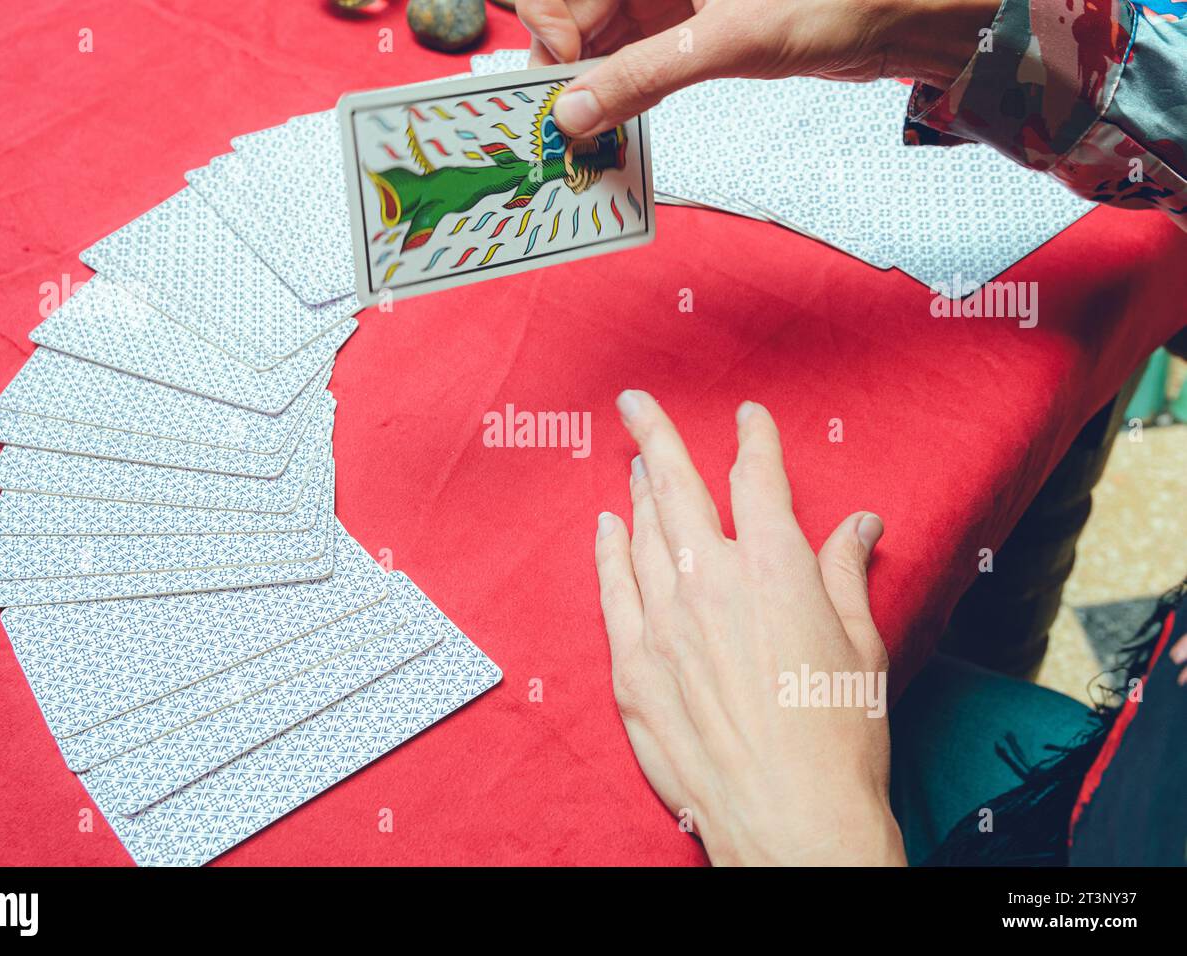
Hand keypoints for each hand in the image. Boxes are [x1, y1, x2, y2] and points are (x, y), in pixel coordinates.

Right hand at [518, 0, 999, 135]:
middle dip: (566, 69)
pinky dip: (622, 91)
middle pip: (578, 14)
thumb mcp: (726, 39)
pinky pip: (636, 56)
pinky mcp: (689, 23)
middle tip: (562, 128)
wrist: (897, 14)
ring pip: (603, 39)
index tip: (561, 78)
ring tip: (585, 137)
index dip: (549, 26)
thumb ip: (644, 74)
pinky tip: (616, 124)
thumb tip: (575, 111)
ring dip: (591, 87)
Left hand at [594, 390, 905, 864]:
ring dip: (636, 491)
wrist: (791, 820)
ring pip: (640, 534)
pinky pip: (612, 591)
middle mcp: (711, 582)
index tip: (746, 417)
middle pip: (674, 487)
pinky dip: (607, 551)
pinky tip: (605, 526)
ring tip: (633, 464)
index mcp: (775, 568)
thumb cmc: (839, 738)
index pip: (757, 479)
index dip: (752, 439)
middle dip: (654, 435)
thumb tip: (859, 523)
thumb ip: (846, 574)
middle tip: (635, 402)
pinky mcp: (633, 667)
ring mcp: (663, 623)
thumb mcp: (861, 646)